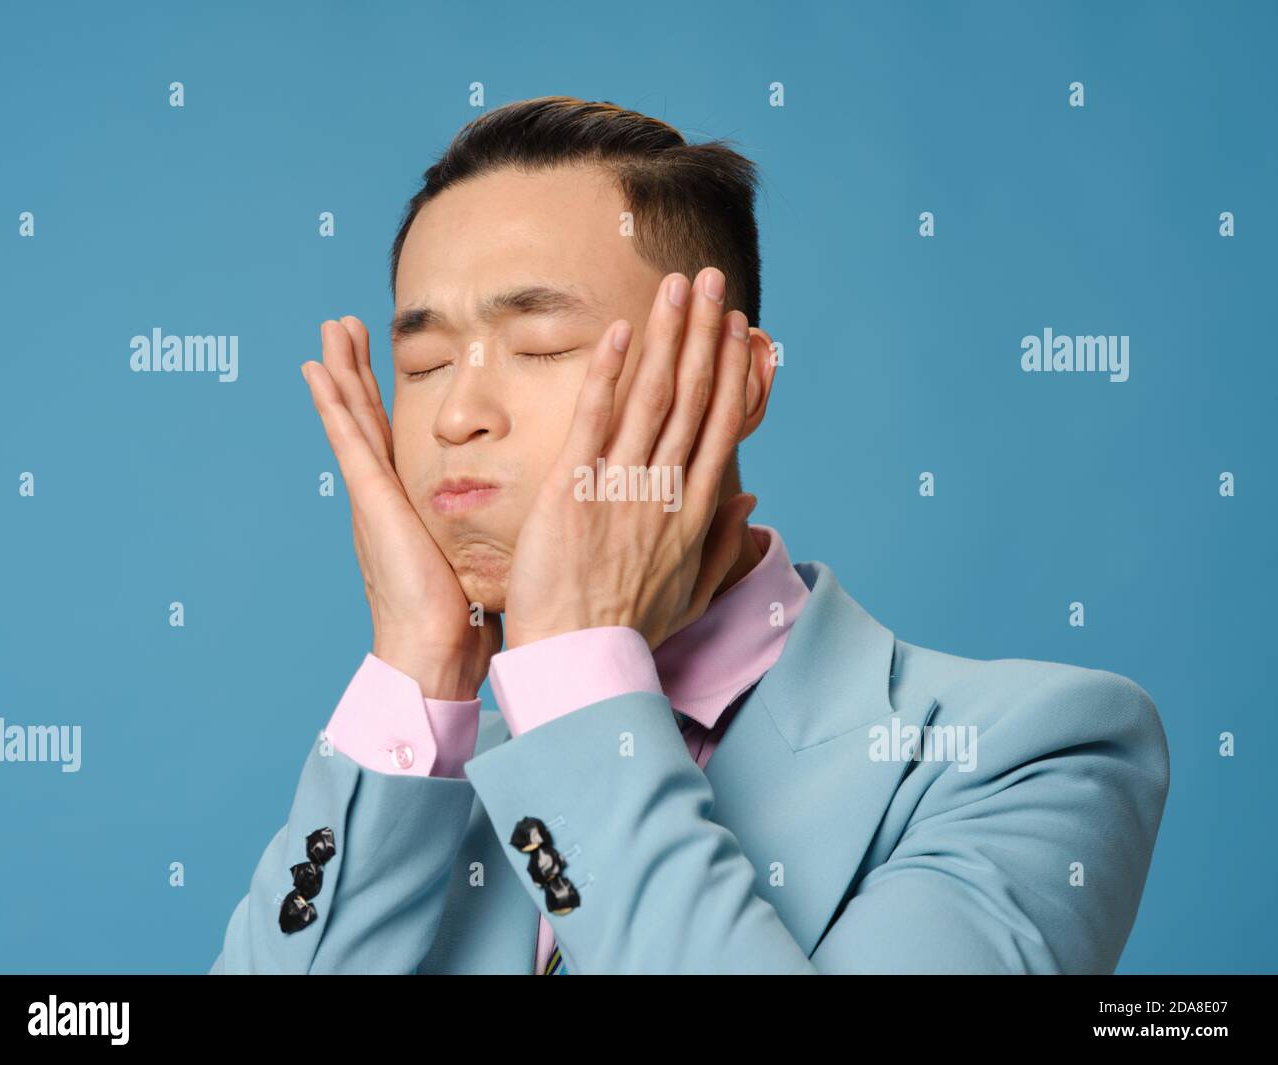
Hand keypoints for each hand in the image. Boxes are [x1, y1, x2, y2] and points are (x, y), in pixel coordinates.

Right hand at [301, 317, 501, 697]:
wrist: (435, 652)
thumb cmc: (463, 616)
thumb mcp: (476, 556)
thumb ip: (485, 530)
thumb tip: (523, 519)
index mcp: (407, 504)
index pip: (393, 436)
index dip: (384, 395)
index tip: (380, 356)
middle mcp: (384, 494)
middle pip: (368, 416)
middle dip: (357, 368)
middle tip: (345, 323)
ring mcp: (371, 495)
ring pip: (352, 416)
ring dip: (340, 370)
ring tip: (330, 326)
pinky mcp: (370, 500)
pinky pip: (347, 439)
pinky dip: (329, 402)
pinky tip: (316, 369)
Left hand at [504, 268, 755, 651]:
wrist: (579, 659)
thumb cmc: (630, 630)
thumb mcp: (693, 594)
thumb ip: (724, 543)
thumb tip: (751, 499)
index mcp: (695, 512)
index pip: (722, 427)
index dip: (733, 372)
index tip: (743, 332)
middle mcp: (666, 491)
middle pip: (694, 398)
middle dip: (706, 334)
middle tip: (713, 282)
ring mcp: (621, 488)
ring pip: (653, 397)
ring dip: (668, 337)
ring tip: (680, 286)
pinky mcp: (573, 490)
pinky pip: (594, 421)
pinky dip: (607, 374)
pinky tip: (620, 331)